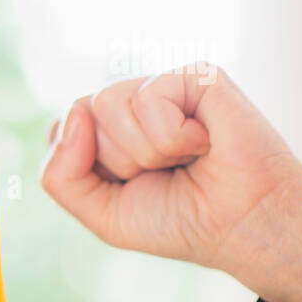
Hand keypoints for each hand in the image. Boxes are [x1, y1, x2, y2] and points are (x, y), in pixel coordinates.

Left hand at [39, 63, 301, 282]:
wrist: (242, 227)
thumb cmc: (178, 220)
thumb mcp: (100, 212)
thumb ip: (58, 175)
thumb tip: (74, 112)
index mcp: (106, 130)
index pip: (60, 131)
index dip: (87, 168)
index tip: (131, 186)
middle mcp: (131, 101)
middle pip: (81, 114)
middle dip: (118, 160)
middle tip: (165, 173)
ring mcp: (162, 86)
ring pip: (107, 103)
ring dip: (145, 150)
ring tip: (185, 157)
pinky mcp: (195, 75)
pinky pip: (149, 100)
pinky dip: (174, 137)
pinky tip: (204, 142)